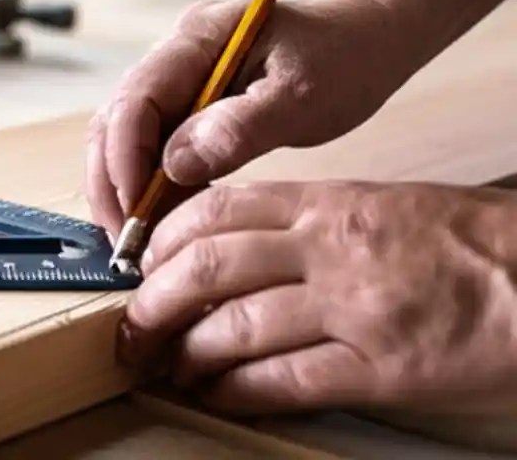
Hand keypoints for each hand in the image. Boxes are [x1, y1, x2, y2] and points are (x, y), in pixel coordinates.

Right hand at [85, 0, 414, 239]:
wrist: (362, 40)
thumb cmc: (341, 59)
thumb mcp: (302, 95)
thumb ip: (240, 127)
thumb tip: (175, 164)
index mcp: (197, 39)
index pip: (136, 97)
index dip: (125, 157)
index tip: (133, 209)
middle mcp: (174, 55)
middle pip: (114, 119)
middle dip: (110, 181)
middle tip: (123, 239)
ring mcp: (176, 79)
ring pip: (123, 136)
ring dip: (121, 188)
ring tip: (136, 239)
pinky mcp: (185, 105)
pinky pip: (150, 148)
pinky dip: (147, 186)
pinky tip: (160, 220)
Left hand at [117, 181, 516, 415]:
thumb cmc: (465, 240)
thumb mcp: (376, 203)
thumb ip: (305, 218)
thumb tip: (235, 243)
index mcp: (326, 203)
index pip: (216, 210)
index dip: (163, 240)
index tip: (141, 264)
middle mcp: (328, 251)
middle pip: (207, 269)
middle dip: (154, 302)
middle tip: (132, 326)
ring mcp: (352, 310)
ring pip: (234, 328)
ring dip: (185, 353)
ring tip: (164, 366)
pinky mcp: (379, 369)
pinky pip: (284, 381)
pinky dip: (237, 391)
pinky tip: (214, 394)